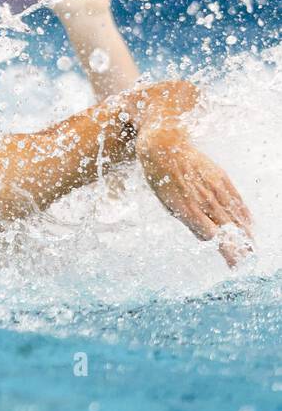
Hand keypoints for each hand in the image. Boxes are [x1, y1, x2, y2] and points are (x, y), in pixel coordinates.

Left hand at [136, 124, 254, 266]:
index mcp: (187, 209)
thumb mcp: (166, 201)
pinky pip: (236, 199)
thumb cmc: (159, 175)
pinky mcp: (221, 177)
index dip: (228, 253)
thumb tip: (206, 237)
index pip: (214, 238)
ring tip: (251, 248)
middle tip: (248, 262)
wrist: (164, 143)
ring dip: (246, 233)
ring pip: (236, 216)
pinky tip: (249, 224)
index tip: (236, 266)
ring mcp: (214, 188)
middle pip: (229, 230)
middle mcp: (203, 200)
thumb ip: (187, 220)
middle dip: (241, 248)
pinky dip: (244, 213)